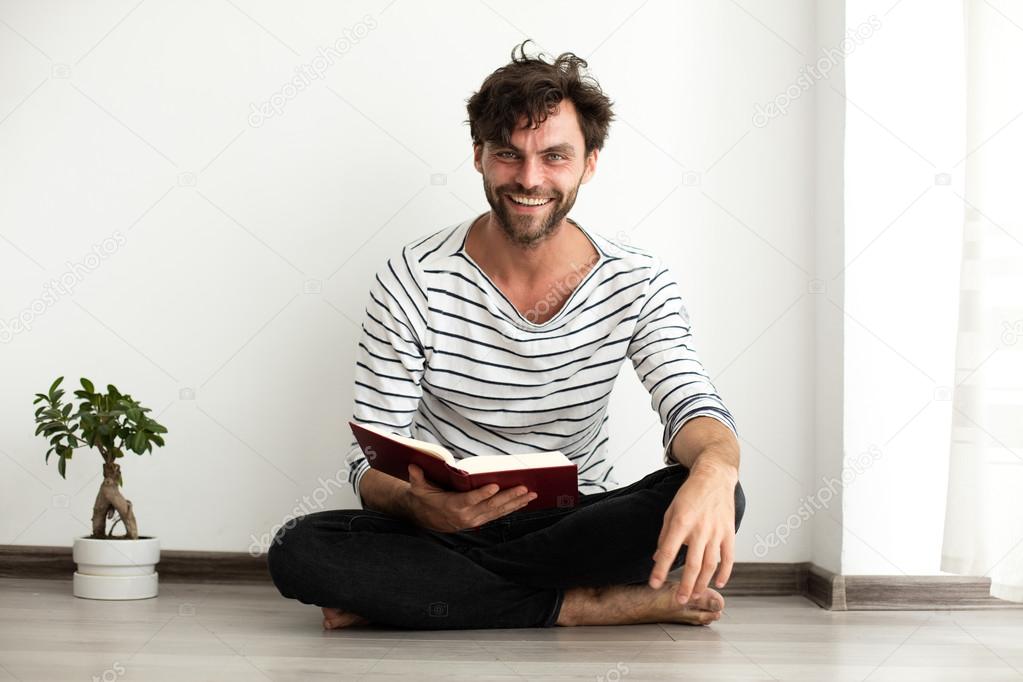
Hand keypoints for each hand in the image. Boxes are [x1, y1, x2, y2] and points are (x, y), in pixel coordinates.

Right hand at [403, 463, 536, 532]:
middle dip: (509, 497)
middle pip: (490, 506)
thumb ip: (418, 478)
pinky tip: (524, 501)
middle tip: (525, 488)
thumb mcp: (419, 489)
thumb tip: (412, 466)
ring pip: (498, 512)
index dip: (482, 494)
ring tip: (532, 494)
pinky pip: (499, 515)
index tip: (494, 485)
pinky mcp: (480, 521)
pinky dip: (512, 508)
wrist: (426, 519)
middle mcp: (467, 516)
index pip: (470, 500)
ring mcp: (475, 520)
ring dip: (516, 503)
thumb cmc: (425, 499)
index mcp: (453, 506)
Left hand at [648, 463, 736, 603]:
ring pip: (710, 565)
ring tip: (694, 595)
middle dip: (684, 585)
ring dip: (702, 583)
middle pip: (692, 565)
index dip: (659, 569)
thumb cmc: (690, 494)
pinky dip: (725, 572)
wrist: (714, 477)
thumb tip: (656, 557)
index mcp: (681, 522)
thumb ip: (664, 535)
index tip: (654, 584)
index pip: (667, 551)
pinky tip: (719, 583)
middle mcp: (700, 529)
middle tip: (679, 600)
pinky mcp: (729, 533)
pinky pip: (728, 558)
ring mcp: (716, 532)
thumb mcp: (671, 510)